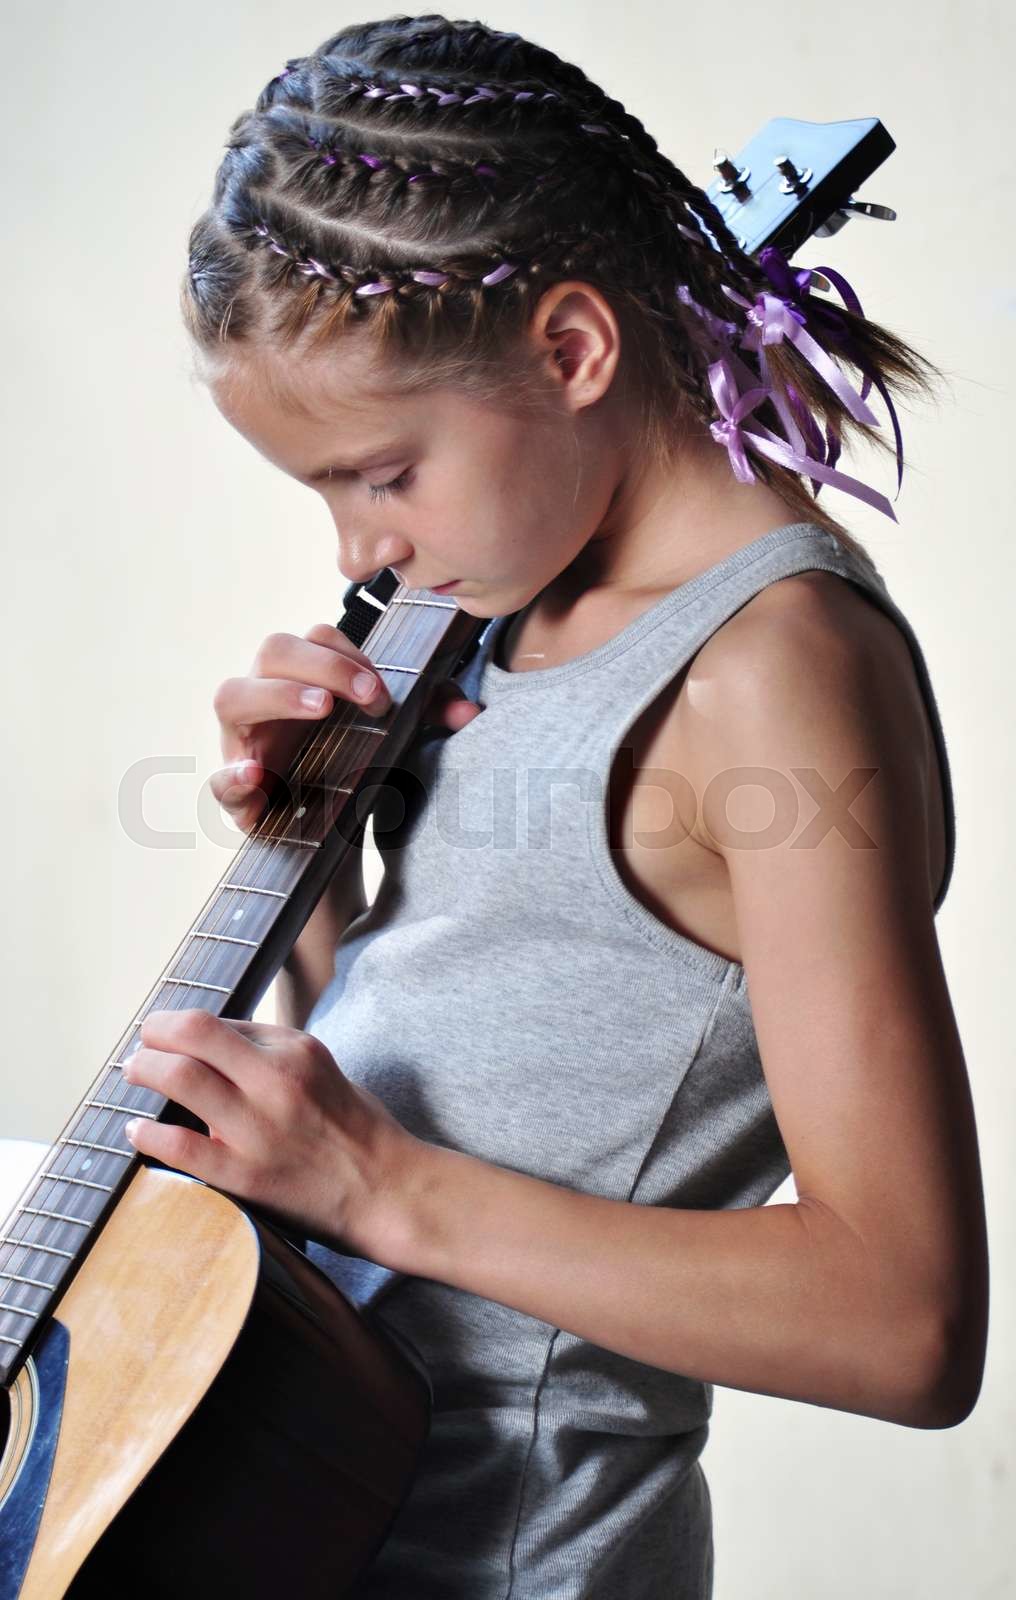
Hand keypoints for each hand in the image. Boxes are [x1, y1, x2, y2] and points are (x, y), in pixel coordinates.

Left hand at [121, 1007, 419, 1258]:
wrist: (385, 1190)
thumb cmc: (354, 1129)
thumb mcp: (321, 1067)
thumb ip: (269, 1052)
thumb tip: (209, 1044)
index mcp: (297, 1050)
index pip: (222, 1023)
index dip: (181, 1024)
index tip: (165, 1032)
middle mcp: (277, 1080)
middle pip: (194, 1034)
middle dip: (154, 1034)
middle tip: (140, 1046)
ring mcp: (259, 1127)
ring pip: (181, 1079)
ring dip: (144, 1070)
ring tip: (134, 1073)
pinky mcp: (246, 1174)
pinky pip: (179, 1146)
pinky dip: (147, 1134)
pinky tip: (137, 1130)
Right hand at [211, 622, 482, 834]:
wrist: (335, 848)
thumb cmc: (361, 775)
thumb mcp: (401, 743)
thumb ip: (431, 718)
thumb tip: (469, 711)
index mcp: (304, 679)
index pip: (315, 636)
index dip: (349, 655)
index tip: (384, 692)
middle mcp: (267, 701)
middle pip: (274, 649)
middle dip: (323, 665)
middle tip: (369, 697)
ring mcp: (244, 743)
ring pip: (232, 696)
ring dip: (278, 695)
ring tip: (321, 709)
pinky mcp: (238, 795)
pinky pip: (220, 780)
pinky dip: (234, 776)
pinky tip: (258, 774)